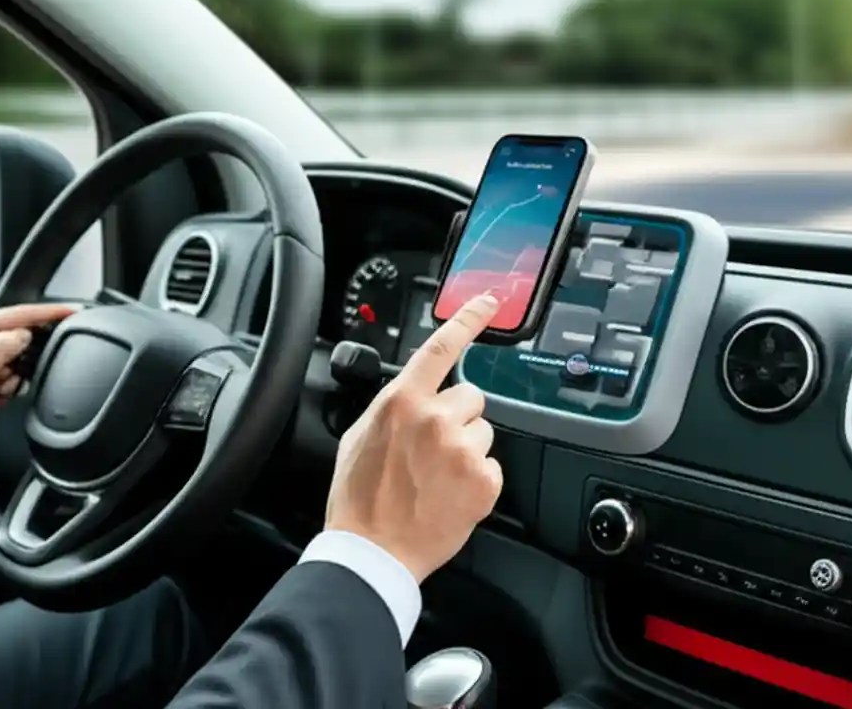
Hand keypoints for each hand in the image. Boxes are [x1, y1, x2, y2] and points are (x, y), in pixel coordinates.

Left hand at [0, 304, 75, 448]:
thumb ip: (6, 346)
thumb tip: (26, 335)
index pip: (20, 314)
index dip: (49, 313)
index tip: (71, 312)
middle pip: (16, 337)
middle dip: (22, 361)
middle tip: (12, 380)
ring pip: (9, 357)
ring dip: (9, 377)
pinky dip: (0, 383)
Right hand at [325, 293, 502, 582]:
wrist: (373, 551)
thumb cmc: (359, 498)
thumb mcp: (359, 436)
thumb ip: (392, 408)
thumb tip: (409, 397)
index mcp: (401, 401)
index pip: (442, 347)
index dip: (469, 319)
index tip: (490, 301)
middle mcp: (435, 418)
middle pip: (471, 397)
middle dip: (458, 419)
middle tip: (432, 451)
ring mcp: (462, 449)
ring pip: (483, 433)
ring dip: (467, 450)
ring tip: (437, 478)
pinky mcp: (483, 480)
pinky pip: (492, 467)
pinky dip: (476, 482)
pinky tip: (449, 496)